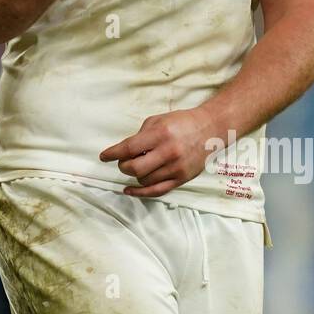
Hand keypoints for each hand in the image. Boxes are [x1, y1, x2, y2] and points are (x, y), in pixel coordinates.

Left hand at [99, 108, 216, 197]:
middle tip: (123, 162)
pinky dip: (140, 192)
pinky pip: (157, 191)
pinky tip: (129, 190)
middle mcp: (168, 152)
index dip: (113, 154)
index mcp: (160, 134)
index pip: (129, 148)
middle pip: (135, 168)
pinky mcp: (182, 178)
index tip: (104, 156)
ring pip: (144, 180)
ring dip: (135, 175)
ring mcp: (176, 167)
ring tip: (138, 166)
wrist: (210, 129)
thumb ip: (139, 136)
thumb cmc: (180, 122)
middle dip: (123, 166)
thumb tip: (123, 152)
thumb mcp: (157, 121)